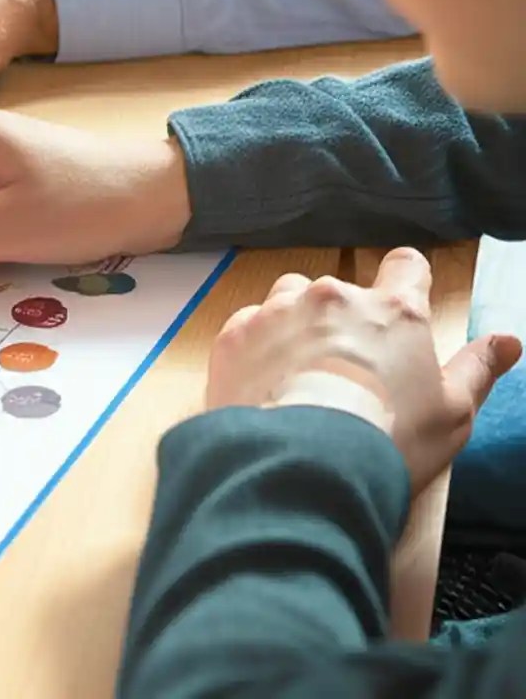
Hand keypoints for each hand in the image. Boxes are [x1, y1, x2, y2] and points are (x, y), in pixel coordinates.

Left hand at [207, 248, 521, 493]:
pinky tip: (263, 383)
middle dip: (340, 318)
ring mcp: (279, 312)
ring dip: (294, 323)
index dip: (404, 281)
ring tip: (296, 372)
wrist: (298, 468)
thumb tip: (507, 341)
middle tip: (341, 369)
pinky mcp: (235, 336)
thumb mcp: (451, 414)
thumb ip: (477, 369)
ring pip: (288, 297)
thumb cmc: (385, 443)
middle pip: (339, 289)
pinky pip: (248, 324)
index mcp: (394, 311)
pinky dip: (255, 347)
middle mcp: (334, 298)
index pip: (406, 265)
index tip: (398, 305)